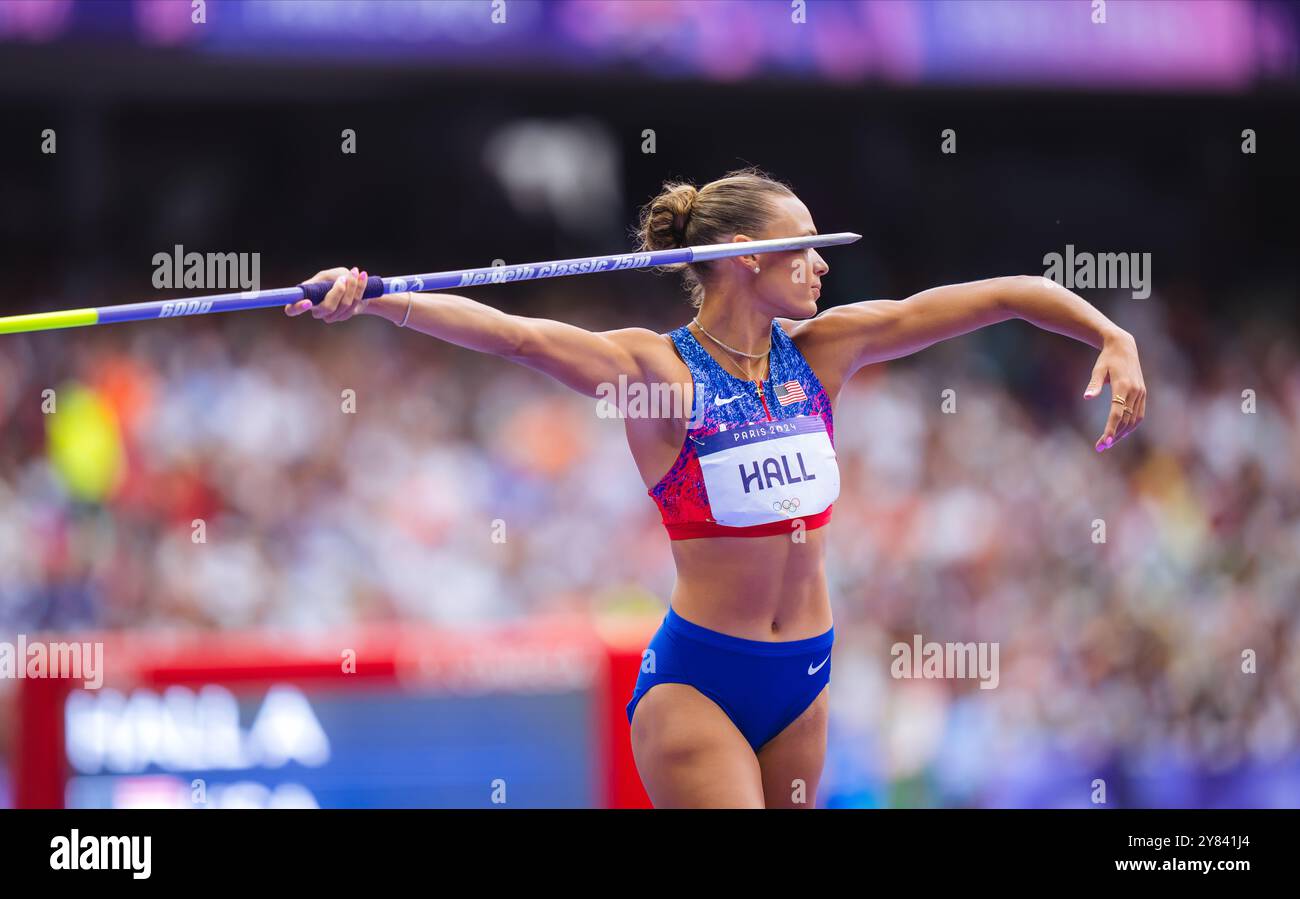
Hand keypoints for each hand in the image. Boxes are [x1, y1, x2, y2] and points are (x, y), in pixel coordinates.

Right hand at [285, 266, 369, 322]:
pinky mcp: (343, 316)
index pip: (292, 309)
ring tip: (355, 272)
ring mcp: (329, 315)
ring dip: (352, 288)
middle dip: (338, 291)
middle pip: (327, 307)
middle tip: (344, 277)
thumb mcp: (330, 274)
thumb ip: (331, 278)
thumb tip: (339, 282)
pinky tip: (362, 277)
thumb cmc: (338, 278)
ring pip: (343, 306)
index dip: (297, 308)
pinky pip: (353, 305)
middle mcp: (316, 309)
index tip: (309, 302)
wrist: (356, 287)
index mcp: (306, 297)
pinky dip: (359, 289)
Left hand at [1084, 330, 1145, 451]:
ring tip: (1108, 442)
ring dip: (1123, 433)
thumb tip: (1087, 397)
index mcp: (1123, 386)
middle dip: (1114, 435)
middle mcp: (1135, 391)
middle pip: (1126, 420)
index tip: (1103, 442)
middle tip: (1100, 447)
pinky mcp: (1143, 393)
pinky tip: (1120, 432)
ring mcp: (1141, 392)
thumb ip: (1093, 384)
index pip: (1117, 413)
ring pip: (1134, 419)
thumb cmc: (1107, 359)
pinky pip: (1139, 414)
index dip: (1110, 429)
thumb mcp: (1098, 370)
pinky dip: (1131, 425)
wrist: (1124, 347)